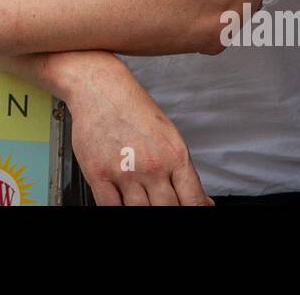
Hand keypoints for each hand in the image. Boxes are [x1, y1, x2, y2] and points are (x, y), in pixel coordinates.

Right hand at [65, 58, 213, 205]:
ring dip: (141, 210)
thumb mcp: (169, 137)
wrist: (100, 88)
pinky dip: (116, 210)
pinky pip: (109, 208)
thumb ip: (184, 173)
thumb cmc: (133, 108)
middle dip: (166, 211)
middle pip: (167, 210)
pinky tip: (120, 203)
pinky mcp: (98, 173)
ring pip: (138, 212)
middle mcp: (152, 165)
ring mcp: (125, 172)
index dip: (192, 212)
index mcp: (175, 156)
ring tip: (140, 201)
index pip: (192, 201)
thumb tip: (201, 201)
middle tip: (159, 202)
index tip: (188, 212)